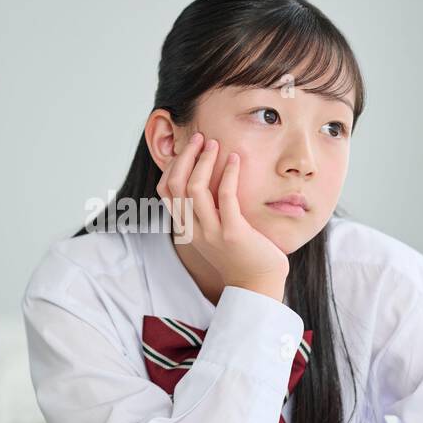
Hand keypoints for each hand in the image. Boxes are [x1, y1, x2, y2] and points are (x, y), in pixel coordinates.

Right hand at [156, 132, 289, 293]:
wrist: (258, 285)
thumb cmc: (240, 255)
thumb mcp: (215, 232)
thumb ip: (207, 211)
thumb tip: (207, 181)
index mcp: (186, 229)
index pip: (165, 191)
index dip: (172, 165)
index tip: (187, 148)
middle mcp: (193, 230)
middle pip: (175, 185)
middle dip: (185, 157)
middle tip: (200, 138)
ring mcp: (211, 232)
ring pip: (194, 189)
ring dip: (203, 161)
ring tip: (214, 144)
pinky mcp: (233, 233)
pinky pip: (225, 197)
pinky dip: (229, 174)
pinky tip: (236, 160)